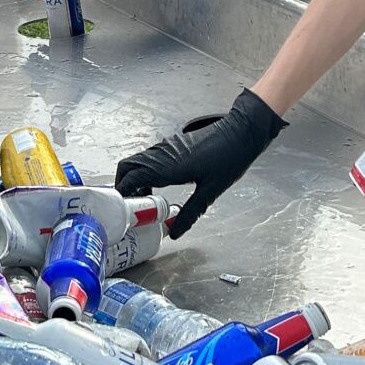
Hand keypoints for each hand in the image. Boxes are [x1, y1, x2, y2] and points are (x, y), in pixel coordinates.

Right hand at [114, 88, 286, 237]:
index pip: (130, 179)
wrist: (240, 132)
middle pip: (127, 167)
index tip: (126, 212)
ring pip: (137, 162)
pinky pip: (149, 158)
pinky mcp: (172, 145)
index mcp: (167, 166)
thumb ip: (190, 213)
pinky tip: (159, 186)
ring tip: (146, 200)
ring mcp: (165, 147)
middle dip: (123, 187)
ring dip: (134, 179)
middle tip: (132, 207)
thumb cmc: (228, 159)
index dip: (123, 196)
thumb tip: (174, 233)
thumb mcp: (210, 191)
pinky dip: (145, 172)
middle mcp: (161, 154)